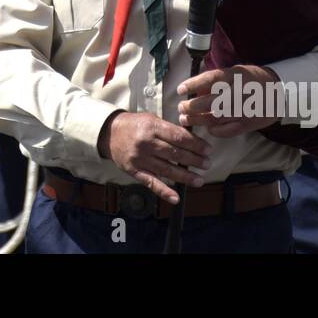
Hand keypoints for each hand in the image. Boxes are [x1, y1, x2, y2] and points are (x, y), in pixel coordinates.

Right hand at [96, 111, 212, 204]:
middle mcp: (146, 143)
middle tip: (207, 164)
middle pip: (175, 154)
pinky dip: (164, 191)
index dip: (196, 144)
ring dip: (185, 176)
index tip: (207, 149)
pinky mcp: (134, 171)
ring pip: (167, 170)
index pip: (179, 137)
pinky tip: (176, 197)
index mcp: (152, 127)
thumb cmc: (135, 125)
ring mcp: (140, 159)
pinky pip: (151, 183)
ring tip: (199, 180)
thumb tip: (192, 139)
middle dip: (194, 160)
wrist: (109, 133)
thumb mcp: (151, 119)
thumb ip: (169, 129)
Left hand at [178, 64, 282, 136]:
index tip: (180, 89)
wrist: (281, 92)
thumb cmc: (251, 80)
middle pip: (212, 101)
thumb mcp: (236, 72)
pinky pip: (227, 130)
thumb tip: (194, 90)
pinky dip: (214, 130)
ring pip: (217, 118)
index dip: (194, 84)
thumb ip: (217, 81)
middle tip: (180, 107)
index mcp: (237, 75)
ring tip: (185, 119)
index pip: (212, 79)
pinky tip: (207, 128)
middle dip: (192, 106)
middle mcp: (241, 92)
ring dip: (198, 120)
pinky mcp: (249, 124)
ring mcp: (246, 110)